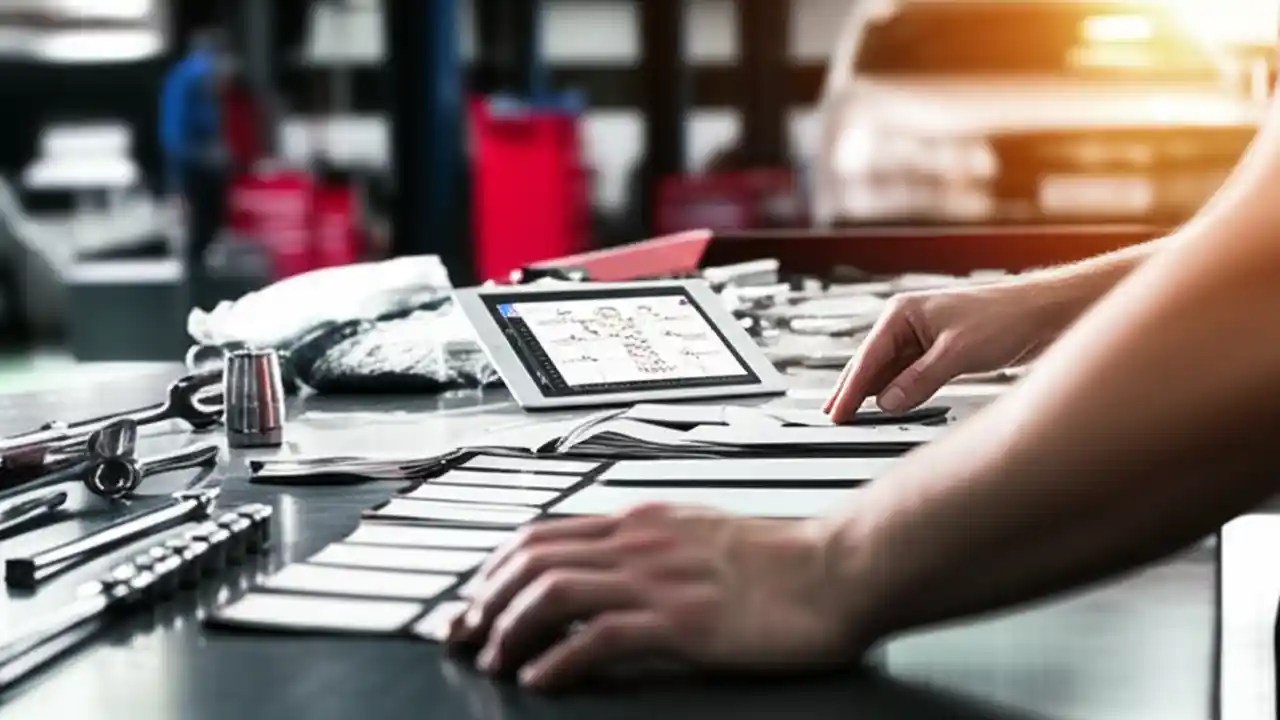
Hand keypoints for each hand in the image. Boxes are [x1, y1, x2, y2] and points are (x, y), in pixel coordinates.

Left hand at [447, 504, 864, 690]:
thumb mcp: (701, 536)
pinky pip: (595, 639)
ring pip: (551, 592)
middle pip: (532, 558)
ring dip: (509, 627)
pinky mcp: (679, 622)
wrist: (837, 570)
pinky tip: (541, 679)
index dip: (497, 567)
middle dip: (485, 597)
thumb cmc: (782, 561)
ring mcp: (657, 580)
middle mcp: (639, 542)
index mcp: (641, 521)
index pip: (544, 533)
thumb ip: (652, 547)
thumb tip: (609, 567)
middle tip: (463, 632)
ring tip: (492, 658)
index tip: (476, 597)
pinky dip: (555, 661)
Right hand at [824, 284, 1059, 422]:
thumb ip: (919, 379)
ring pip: (888, 370)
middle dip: (851, 390)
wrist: (1044, 314)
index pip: (867, 357)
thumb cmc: (1005, 316)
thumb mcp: (957, 352)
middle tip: (834, 416)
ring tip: (853, 415)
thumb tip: (887, 402)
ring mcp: (924, 338)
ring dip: (874, 392)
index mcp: (903, 313)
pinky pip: (908, 375)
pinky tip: (889, 404)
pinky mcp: (940, 352)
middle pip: (870, 362)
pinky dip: (897, 391)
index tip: (837, 412)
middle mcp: (909, 323)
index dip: (849, 389)